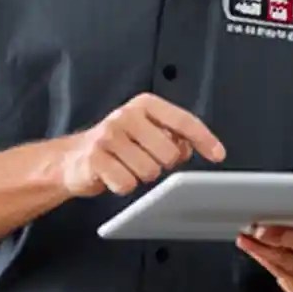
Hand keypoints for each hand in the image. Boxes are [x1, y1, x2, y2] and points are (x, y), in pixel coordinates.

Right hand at [58, 93, 225, 197]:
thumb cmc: (119, 146)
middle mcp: (126, 116)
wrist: (74, 158)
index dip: (204, 139)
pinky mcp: (94, 158)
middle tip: (147, 161)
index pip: (183, 120)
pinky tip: (115, 176)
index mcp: (144, 105)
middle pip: (168, 153)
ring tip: (128, 167)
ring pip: (149, 172)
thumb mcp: (148, 132)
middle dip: (162, 165)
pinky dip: (124, 186)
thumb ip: (172, 136)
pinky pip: (126, 184)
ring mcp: (108, 136)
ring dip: (142, 177)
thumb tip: (189, 148)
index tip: (218, 155)